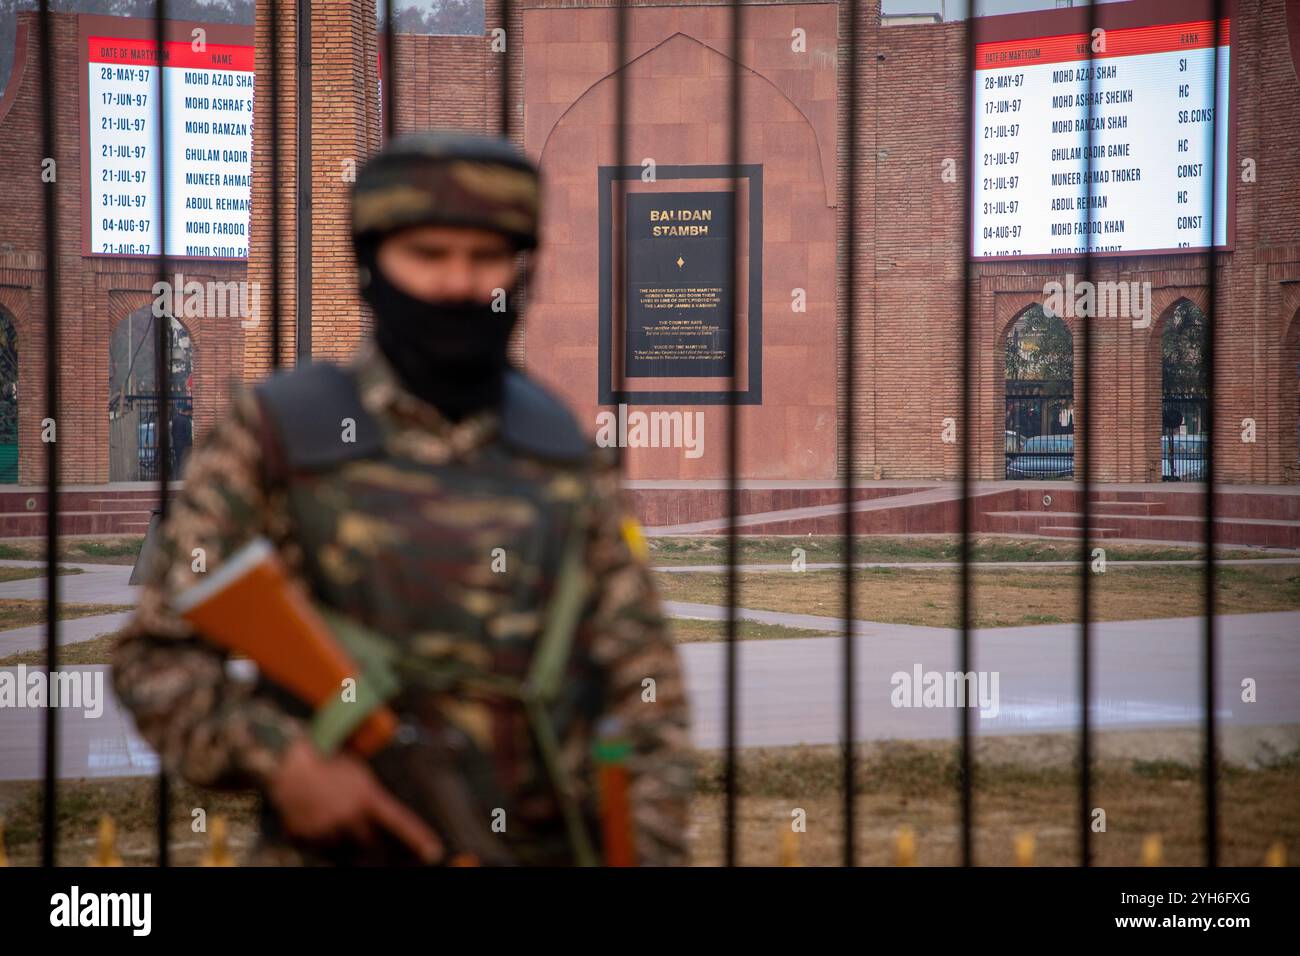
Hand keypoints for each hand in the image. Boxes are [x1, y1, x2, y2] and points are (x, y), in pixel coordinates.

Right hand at [266, 737, 442, 862]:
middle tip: (352, 818)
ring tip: (329, 813)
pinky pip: (319, 846)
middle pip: (369, 841)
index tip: (433, 852)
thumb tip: (379, 818)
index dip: (418, 838)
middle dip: (367, 835)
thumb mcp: (358, 774)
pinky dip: (319, 837)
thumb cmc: (328, 761)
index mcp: (367, 796)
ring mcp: (329, 827)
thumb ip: (370, 798)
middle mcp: (351, 815)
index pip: (399, 821)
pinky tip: (314, 818)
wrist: (289, 761)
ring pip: (343, 846)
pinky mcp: (308, 835)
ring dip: (341, 837)